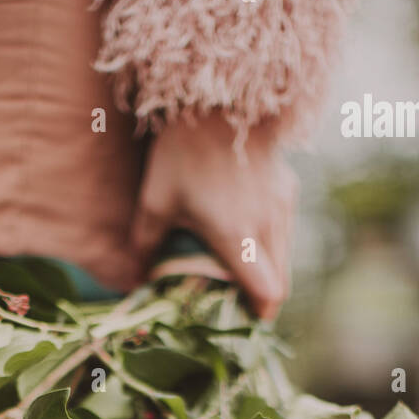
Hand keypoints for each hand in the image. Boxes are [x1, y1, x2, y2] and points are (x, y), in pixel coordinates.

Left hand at [131, 111, 297, 318]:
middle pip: (280, 283)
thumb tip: (131, 280)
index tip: (243, 323)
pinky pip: (285, 231)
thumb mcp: (154, 201)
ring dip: (269, 273)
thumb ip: (145, 245)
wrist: (220, 95)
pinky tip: (247, 238)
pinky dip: (273, 246)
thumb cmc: (182, 152)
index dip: (259, 315)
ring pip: (286, 258)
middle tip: (238, 306)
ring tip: (241, 275)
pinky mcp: (288, 187)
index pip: (268, 294)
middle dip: (263, 300)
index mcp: (237, 238)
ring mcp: (282, 206)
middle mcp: (267, 226)